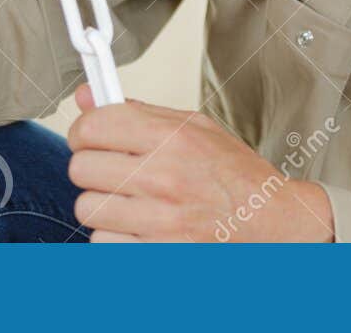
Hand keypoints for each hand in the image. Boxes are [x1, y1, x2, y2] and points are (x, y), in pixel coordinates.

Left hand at [66, 85, 334, 242]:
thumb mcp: (194, 126)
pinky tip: (141, 226)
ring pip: (87, 208)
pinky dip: (115, 237)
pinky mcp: (154, 255)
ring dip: (104, 205)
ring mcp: (160, 221)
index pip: (92, 126)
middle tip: (116, 169)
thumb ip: (137, 110)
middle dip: (93, 167)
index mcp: (173, 137)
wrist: (269, 222)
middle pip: (81, 168)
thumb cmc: (233, 174)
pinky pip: (101, 243)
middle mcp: (164, 177)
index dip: (85, 130)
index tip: (92, 136)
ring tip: (133, 200)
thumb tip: (86, 95)